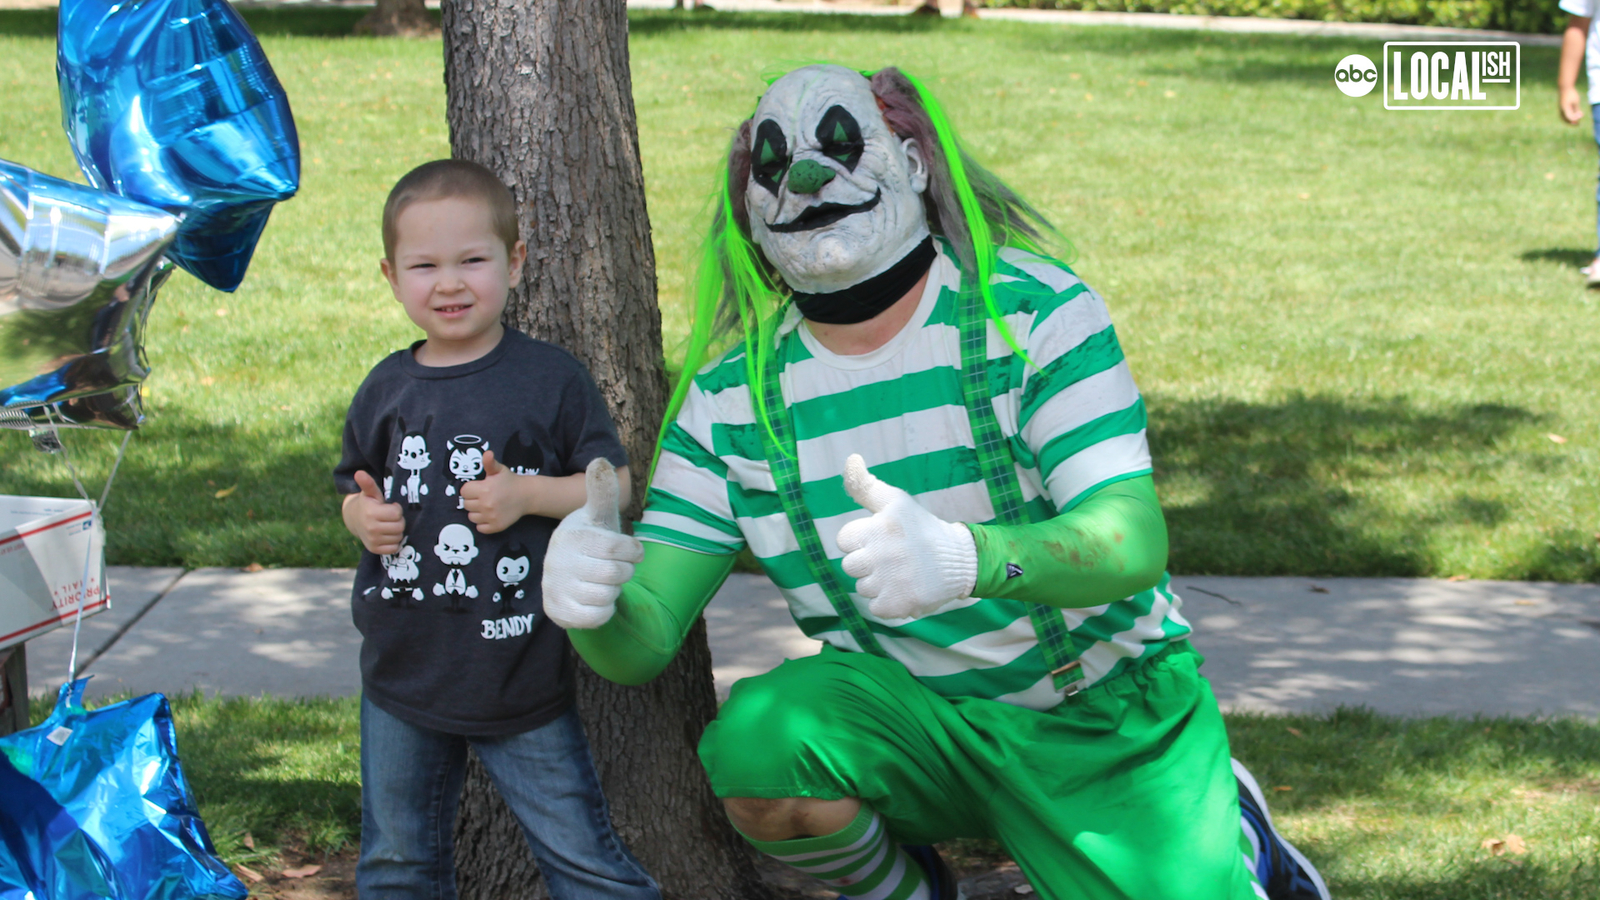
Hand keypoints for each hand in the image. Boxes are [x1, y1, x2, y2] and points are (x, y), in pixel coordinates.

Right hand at [344, 470, 404, 554]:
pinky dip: (393, 542)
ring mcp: (372, 540)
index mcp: (371, 513)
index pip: (397, 513)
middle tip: (389, 517)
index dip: (396, 509)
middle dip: (398, 520)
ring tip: (387, 524)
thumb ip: (368, 483)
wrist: (355, 519)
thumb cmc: (368, 504)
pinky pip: (394, 548)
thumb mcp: (370, 493)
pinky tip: (386, 535)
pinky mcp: (374, 549)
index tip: (389, 507)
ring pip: (398, 537)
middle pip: (400, 526)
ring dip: (396, 531)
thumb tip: (359, 472)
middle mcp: (371, 528)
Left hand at [461, 451, 524, 533]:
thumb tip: (487, 453)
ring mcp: (491, 516)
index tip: (479, 488)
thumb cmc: (509, 481)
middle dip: (473, 500)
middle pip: (466, 505)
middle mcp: (486, 504)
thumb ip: (489, 463)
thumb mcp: (499, 470)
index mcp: (485, 489)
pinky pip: (480, 528)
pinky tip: (490, 515)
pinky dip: (483, 523)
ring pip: (471, 517)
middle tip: (484, 496)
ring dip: (476, 512)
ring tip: (487, 506)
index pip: (464, 492)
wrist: (526, 495)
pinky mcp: (496, 526)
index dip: (470, 489)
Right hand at [541, 458, 643, 628]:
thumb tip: (600, 461)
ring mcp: (557, 587)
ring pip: (608, 596)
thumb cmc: (590, 543)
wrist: (566, 577)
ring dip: (614, 591)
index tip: (632, 551)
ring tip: (603, 581)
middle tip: (617, 568)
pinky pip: (598, 616)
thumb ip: (602, 491)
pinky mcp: (559, 612)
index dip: (633, 551)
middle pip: (615, 574)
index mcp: (573, 535)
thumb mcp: (598, 516)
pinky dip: (605, 610)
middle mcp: (559, 560)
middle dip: (624, 572)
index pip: (618, 547)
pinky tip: (596, 598)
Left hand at [836, 454, 976, 619]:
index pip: (843, 540)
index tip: (881, 539)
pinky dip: (888, 602)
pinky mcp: (898, 605)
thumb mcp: (894, 501)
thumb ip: (865, 485)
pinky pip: (876, 607)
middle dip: (868, 563)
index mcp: (878, 528)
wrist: (959, 559)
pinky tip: (906, 588)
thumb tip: (851, 458)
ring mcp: (890, 582)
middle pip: (850, 566)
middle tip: (893, 557)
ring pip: (862, 588)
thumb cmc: (920, 528)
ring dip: (879, 583)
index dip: (861, 540)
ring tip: (902, 572)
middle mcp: (882, 555)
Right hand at [1561, 86, 1585, 123]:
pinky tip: (1573, 114)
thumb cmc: (1571, 94)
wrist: (1564, 88)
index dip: (1576, 118)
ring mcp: (1560, 109)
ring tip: (1576, 119)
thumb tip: (1578, 115)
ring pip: (1564, 118)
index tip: (1581, 115)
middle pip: (1566, 120)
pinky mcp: (1561, 107)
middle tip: (1578, 123)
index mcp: (1565, 108)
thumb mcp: (1576, 101)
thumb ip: (1576, 109)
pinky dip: (1568, 117)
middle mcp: (1561, 110)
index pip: (1570, 118)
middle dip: (1572, 122)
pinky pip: (1564, 115)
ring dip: (1570, 120)